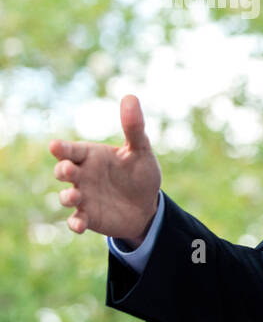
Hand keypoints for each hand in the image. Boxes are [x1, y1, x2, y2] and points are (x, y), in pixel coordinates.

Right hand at [49, 94, 161, 242]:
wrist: (147, 206)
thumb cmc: (140, 174)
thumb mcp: (140, 150)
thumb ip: (134, 127)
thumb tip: (131, 96)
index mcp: (91, 156)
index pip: (71, 150)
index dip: (62, 148)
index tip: (56, 146)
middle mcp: (82, 175)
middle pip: (64, 171)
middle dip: (63, 170)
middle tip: (69, 170)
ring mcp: (83, 197)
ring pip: (66, 196)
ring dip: (67, 196)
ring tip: (75, 196)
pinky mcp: (88, 217)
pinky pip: (76, 221)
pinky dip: (75, 223)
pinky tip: (80, 225)